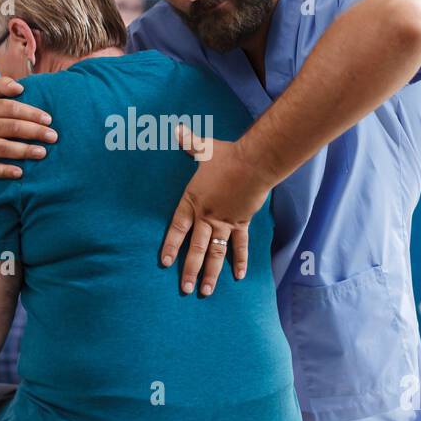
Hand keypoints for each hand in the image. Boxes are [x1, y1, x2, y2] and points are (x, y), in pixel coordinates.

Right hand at [0, 77, 57, 178]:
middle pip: (9, 127)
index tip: (49, 119)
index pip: (9, 108)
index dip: (30, 113)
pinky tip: (20, 173)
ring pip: (2, 147)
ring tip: (43, 152)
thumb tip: (19, 87)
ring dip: (24, 150)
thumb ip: (1, 84)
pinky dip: (4, 171)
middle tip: (53, 136)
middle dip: (34, 131)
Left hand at [161, 124, 272, 295]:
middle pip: (197, 248)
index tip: (165, 262)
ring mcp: (225, 222)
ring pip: (217, 253)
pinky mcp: (242, 223)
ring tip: (206, 291)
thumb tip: (175, 129)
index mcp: (193, 201)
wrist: (254, 162)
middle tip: (184, 289)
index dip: (171, 246)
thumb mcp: (203, 148)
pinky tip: (238, 276)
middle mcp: (208, 216)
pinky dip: (240, 260)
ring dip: (212, 273)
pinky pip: (240, 245)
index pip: (177, 228)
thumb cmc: (227, 155)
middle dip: (190, 270)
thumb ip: (188, 143)